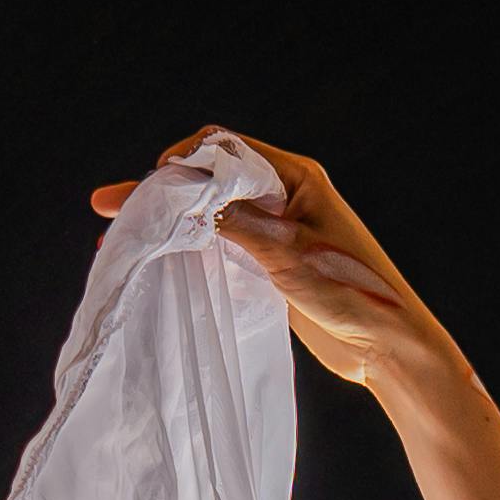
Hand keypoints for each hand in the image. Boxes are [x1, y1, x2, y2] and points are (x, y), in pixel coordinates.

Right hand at [89, 130, 460, 411]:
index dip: (183, 160)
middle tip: (109, 205)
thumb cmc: (353, 294)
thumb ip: (236, 222)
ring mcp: (278, 233)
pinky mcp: (274, 268)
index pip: (225, 148)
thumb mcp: (287, 252)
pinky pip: (223, 249)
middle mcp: (285, 197)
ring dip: (170, 225)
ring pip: (212, 217)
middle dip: (162, 193)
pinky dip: (190, 252)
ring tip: (122, 236)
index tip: (153, 183)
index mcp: (296, 177)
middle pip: (211, 181)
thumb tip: (183, 200)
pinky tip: (159, 261)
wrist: (390, 352)